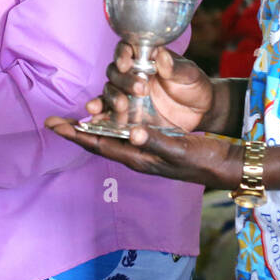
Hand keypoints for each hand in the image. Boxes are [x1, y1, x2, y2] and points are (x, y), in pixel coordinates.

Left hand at [45, 114, 240, 188]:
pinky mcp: (154, 142)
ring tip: (75, 116)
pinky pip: (125, 132)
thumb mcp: (180, 149)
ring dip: (92, 126)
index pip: (99, 145)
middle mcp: (136, 154)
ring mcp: (145, 149)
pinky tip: (110, 115)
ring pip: (110, 137)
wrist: (226, 165)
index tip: (53, 125)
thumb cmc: (204, 159)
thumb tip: (132, 133)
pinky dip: (112, 122)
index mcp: (138, 158)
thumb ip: (156, 141)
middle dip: (76, 132)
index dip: (76, 135)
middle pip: (99, 142)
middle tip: (53, 121)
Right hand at [91, 42, 215, 138]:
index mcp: (146, 58)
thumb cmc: (194, 86)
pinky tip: (96, 117)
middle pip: (115, 72)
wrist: (200, 112)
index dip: (122, 55)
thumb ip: (175, 67)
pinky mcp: (126, 113)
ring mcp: (127, 93)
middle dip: (123, 80)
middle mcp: (132, 73)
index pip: (127, 50)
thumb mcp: (190, 74)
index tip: (127, 64)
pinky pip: (109, 112)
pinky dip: (101, 114)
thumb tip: (162, 56)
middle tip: (141, 90)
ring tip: (122, 106)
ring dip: (112, 97)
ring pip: (110, 91)